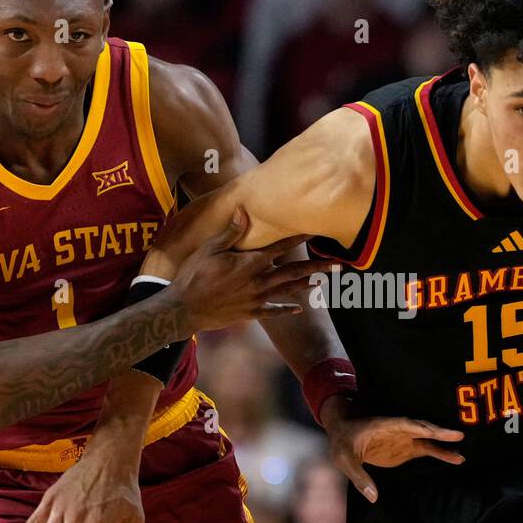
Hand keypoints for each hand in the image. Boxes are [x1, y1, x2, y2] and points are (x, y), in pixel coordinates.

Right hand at [158, 209, 334, 333]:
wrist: (184, 309)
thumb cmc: (194, 275)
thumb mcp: (210, 249)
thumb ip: (231, 232)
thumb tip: (244, 210)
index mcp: (250, 262)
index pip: (282, 247)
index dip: (300, 238)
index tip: (317, 231)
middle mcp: (259, 280)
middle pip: (294, 272)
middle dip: (317, 267)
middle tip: (338, 264)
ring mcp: (256, 298)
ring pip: (288, 290)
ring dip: (308, 285)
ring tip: (324, 281)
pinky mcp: (251, 312)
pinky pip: (274, 310)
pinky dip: (287, 309)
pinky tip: (300, 308)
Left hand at [323, 400, 464, 501]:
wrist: (343, 432)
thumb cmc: (342, 441)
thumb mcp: (344, 459)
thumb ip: (359, 478)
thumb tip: (373, 497)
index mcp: (382, 426)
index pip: (402, 425)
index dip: (417, 427)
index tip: (431, 431)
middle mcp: (398, 430)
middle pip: (421, 429)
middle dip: (439, 432)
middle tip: (458, 435)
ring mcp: (404, 438)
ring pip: (428, 440)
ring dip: (444, 445)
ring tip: (461, 455)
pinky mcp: (406, 448)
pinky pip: (427, 449)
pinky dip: (440, 453)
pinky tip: (455, 459)